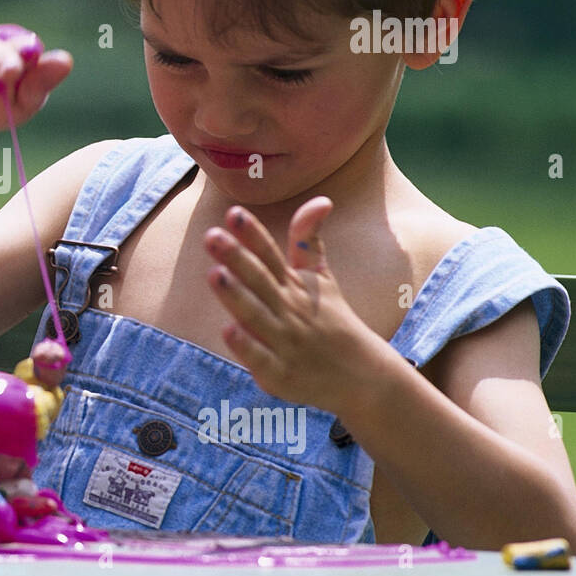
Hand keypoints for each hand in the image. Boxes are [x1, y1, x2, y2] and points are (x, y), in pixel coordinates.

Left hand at [203, 198, 387, 412]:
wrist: (363, 377)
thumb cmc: (332, 320)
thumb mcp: (322, 278)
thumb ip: (308, 239)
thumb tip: (321, 199)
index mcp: (294, 285)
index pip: (271, 255)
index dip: (253, 234)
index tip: (233, 213)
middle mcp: (289, 309)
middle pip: (260, 281)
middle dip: (237, 258)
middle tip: (212, 236)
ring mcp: (284, 342)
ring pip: (255, 316)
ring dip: (236, 296)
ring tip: (214, 273)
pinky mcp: (279, 374)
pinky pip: (260, 359)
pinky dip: (246, 347)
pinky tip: (228, 330)